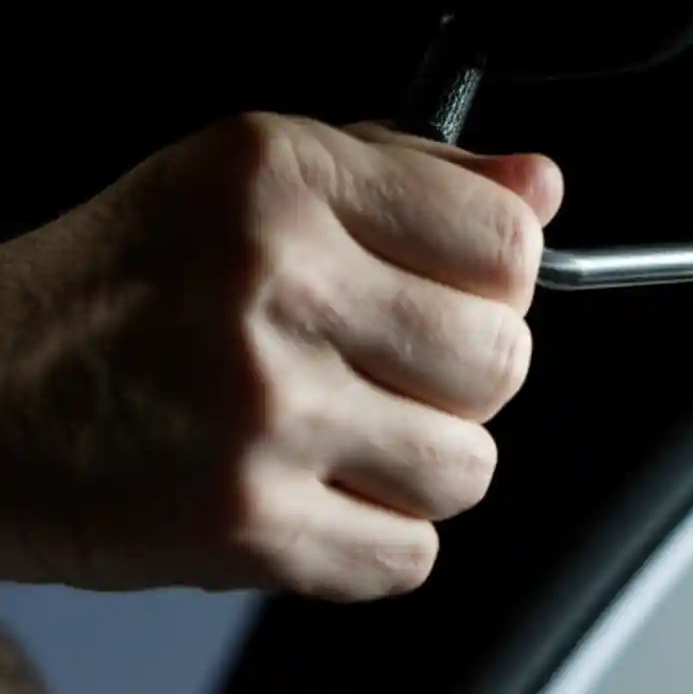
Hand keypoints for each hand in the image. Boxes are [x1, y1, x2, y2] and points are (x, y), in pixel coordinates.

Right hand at [0, 113, 562, 600]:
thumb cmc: (116, 285)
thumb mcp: (253, 179)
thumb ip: (411, 175)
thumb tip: (537, 186)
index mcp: (285, 184)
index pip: (506, 242)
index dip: (504, 279)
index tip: (467, 292)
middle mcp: (277, 290)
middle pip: (503, 360)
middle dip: (470, 376)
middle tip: (399, 369)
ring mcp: (263, 415)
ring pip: (468, 469)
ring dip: (425, 463)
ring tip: (352, 436)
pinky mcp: (243, 524)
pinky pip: (408, 556)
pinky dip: (379, 537)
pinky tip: (320, 493)